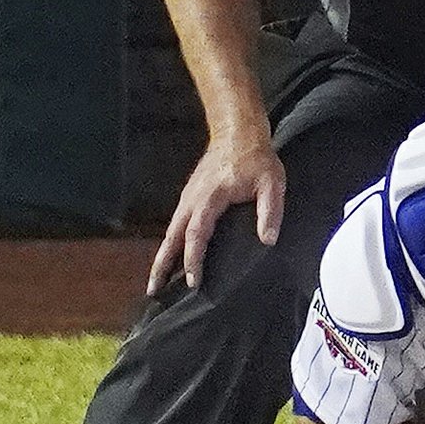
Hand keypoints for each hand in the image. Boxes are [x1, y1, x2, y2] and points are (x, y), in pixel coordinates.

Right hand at [149, 129, 286, 292]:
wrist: (238, 133)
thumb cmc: (257, 159)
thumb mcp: (272, 183)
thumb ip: (270, 211)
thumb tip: (268, 239)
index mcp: (210, 199)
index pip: (196, 235)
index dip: (192, 259)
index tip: (191, 281)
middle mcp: (192, 200)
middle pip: (172, 237)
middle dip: (161, 265)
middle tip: (153, 290)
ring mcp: (188, 198)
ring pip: (170, 232)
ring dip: (162, 256)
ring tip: (156, 282)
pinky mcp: (190, 197)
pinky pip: (176, 224)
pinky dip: (170, 243)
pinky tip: (170, 257)